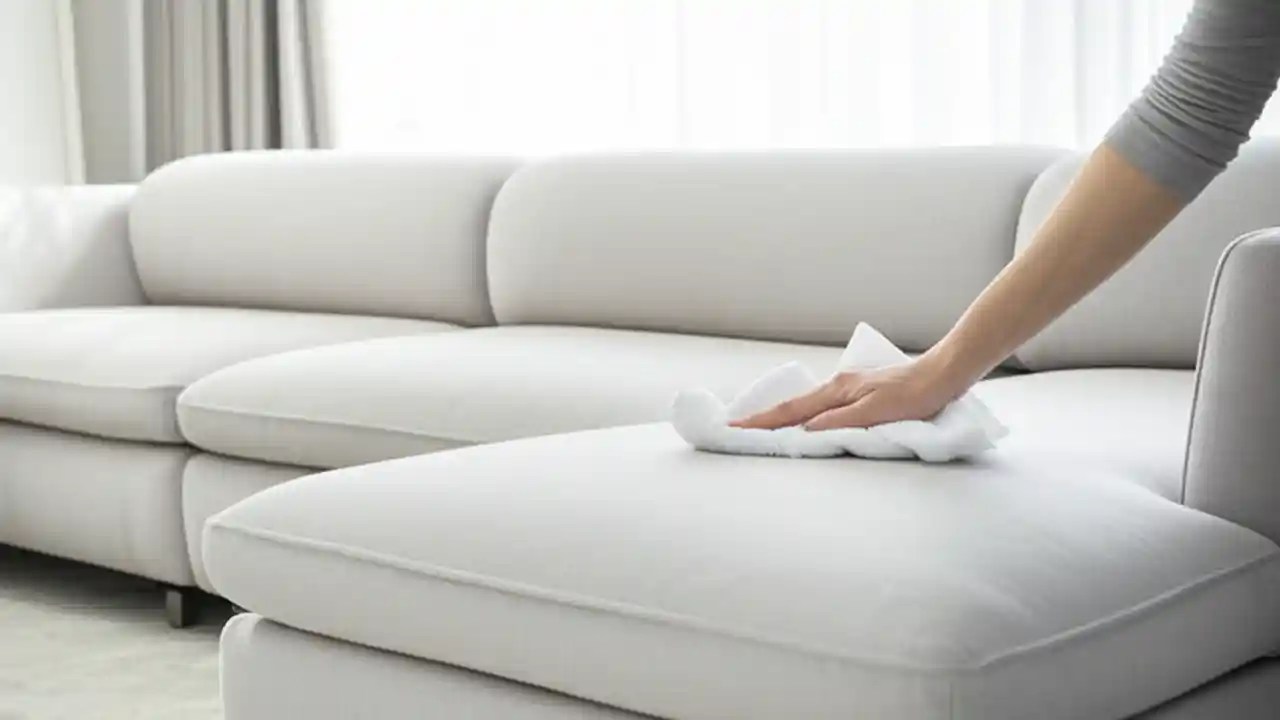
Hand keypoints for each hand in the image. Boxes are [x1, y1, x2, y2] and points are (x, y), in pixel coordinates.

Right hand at [729, 355, 967, 430]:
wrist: (943, 374)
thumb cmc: (915, 395)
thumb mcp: (877, 412)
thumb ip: (840, 422)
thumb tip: (805, 430)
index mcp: (838, 392)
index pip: (792, 412)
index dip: (763, 422)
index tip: (735, 428)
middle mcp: (838, 387)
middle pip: (793, 406)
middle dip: (764, 418)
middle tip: (737, 428)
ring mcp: (849, 389)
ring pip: (807, 405)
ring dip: (783, 417)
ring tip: (762, 427)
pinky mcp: (861, 393)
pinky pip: (821, 406)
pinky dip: (804, 414)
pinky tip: (805, 419)